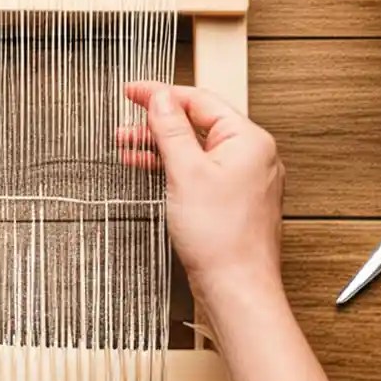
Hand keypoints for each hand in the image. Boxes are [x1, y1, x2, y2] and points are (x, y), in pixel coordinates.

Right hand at [120, 81, 284, 295]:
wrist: (237, 288)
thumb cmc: (222, 239)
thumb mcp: (185, 173)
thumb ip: (171, 130)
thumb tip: (160, 99)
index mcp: (249, 139)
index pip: (200, 100)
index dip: (161, 94)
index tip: (133, 92)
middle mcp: (253, 156)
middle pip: (199, 125)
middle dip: (158, 125)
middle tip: (126, 127)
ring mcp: (246, 179)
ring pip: (199, 151)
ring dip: (163, 148)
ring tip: (130, 150)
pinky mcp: (236, 201)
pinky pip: (203, 173)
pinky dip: (177, 170)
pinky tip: (153, 172)